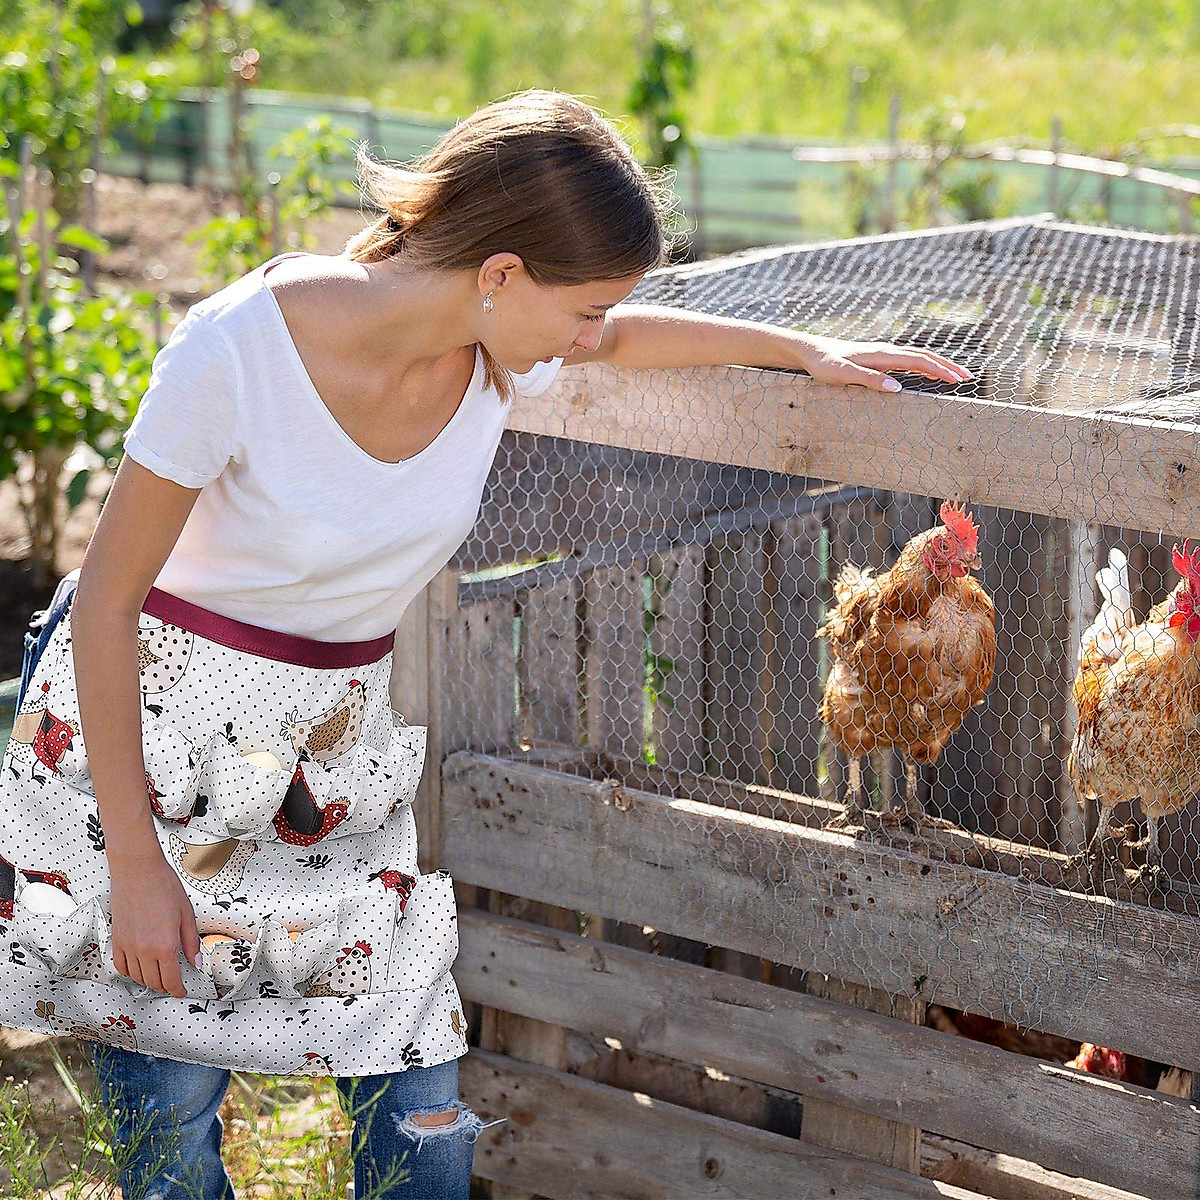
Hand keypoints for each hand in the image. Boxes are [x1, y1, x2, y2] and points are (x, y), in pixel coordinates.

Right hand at [110, 848, 202, 998]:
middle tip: (173, 983)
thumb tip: (196, 961)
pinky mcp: (116, 939)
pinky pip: (121, 966)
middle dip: (165, 986)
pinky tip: (139, 967)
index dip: (178, 990)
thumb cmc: (164, 886)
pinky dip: (131, 972)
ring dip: (148, 981)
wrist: (138, 870)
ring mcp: (127, 946)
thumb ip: (191, 942)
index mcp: (165, 945)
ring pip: (137, 977)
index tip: (182, 992)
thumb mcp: (186, 914)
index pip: (171, 980)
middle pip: (154, 982)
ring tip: (159, 976)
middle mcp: (144, 950)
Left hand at [794, 334, 972, 392]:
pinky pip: (907, 361)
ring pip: (918, 358)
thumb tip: (897, 388)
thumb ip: (869, 380)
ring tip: (956, 375)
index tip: (958, 379)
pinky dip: (923, 367)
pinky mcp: (878, 358)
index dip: (940, 369)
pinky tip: (929, 374)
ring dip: (938, 366)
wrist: (811, 351)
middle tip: (968, 377)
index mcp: (882, 355)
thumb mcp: (843, 375)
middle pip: (924, 357)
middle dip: (947, 366)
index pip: (919, 360)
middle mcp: (886, 351)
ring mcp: (883, 354)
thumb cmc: (824, 364)